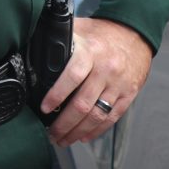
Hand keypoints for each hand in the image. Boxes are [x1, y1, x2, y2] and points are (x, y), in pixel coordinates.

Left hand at [41, 17, 152, 147]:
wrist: (136, 34)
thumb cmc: (103, 33)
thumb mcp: (80, 29)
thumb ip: (59, 38)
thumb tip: (32, 45)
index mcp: (91, 51)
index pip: (72, 76)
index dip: (57, 95)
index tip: (44, 108)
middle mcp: (106, 69)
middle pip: (82, 104)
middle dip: (64, 124)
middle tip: (51, 134)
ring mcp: (119, 84)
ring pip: (96, 116)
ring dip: (78, 132)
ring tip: (64, 140)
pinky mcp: (129, 93)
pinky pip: (112, 117)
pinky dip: (97, 130)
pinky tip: (84, 136)